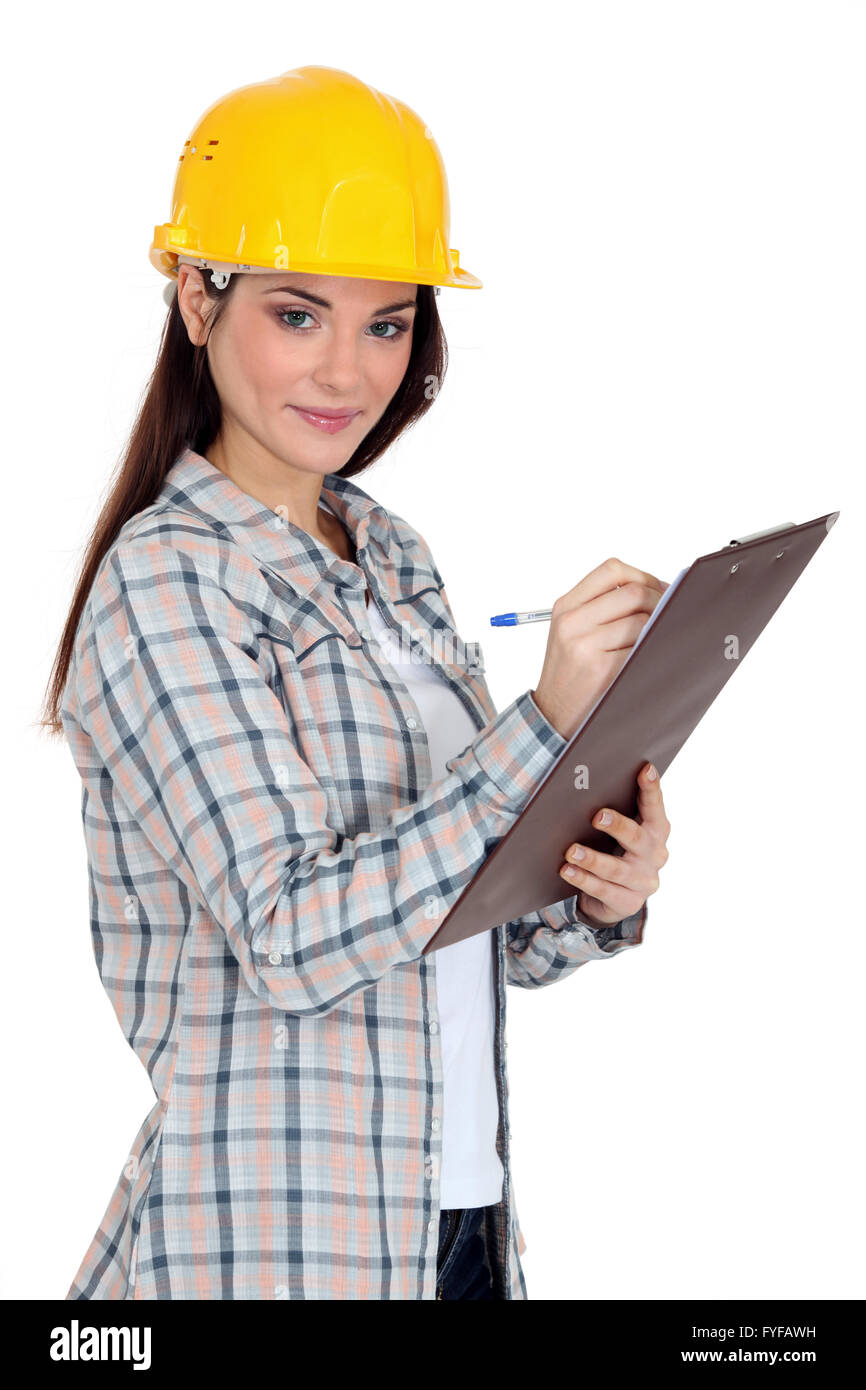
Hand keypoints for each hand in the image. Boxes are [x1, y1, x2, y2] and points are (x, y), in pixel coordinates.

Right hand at [532, 558, 668, 741]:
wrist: (551, 715)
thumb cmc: (569, 672)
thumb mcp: (570, 631)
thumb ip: (599, 607)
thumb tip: (653, 590)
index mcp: (566, 607)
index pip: (611, 571)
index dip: (642, 575)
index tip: (656, 588)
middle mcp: (572, 622)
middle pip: (632, 593)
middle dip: (659, 600)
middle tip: (667, 613)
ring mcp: (585, 645)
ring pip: (640, 621)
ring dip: (657, 628)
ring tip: (658, 637)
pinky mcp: (602, 669)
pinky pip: (640, 648)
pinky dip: (652, 649)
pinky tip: (651, 655)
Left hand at [558, 762, 669, 926]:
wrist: (614, 897)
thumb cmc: (615, 850)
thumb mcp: (620, 831)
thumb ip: (614, 810)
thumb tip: (587, 784)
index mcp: (656, 831)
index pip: (655, 808)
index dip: (652, 789)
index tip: (645, 768)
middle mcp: (655, 856)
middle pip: (638, 839)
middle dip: (618, 826)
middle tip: (597, 816)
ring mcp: (643, 881)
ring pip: (617, 869)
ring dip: (593, 859)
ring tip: (571, 850)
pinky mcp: (627, 902)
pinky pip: (603, 890)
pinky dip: (583, 880)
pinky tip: (567, 870)